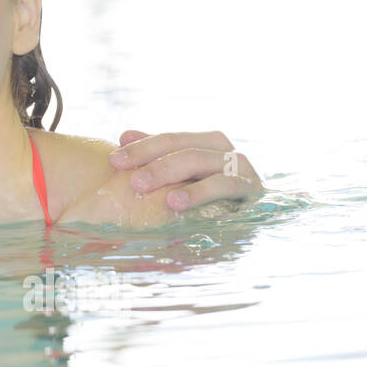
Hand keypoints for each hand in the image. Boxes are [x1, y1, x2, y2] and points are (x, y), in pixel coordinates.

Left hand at [109, 130, 263, 211]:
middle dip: (150, 158)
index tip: (113, 160)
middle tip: (126, 177)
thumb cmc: (205, 207)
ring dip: (167, 171)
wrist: (246, 231)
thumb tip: (124, 134)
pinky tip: (174, 202)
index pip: (169, 139)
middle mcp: (225, 151)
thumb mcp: (179, 183)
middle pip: (184, 146)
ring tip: (140, 186)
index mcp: (206, 144)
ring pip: (200, 160)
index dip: (141, 147)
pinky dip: (198, 192)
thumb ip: (156, 159)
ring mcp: (242, 168)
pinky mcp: (253, 190)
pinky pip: (224, 185)